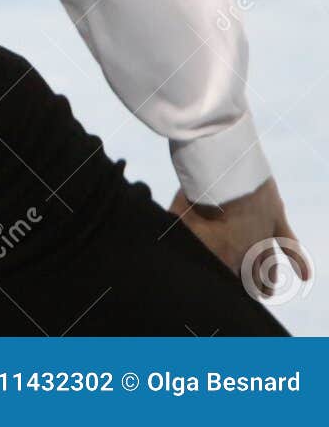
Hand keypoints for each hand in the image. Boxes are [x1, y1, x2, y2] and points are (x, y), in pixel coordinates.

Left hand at [170, 176, 311, 299]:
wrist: (226, 173)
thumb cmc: (197, 196)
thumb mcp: (178, 216)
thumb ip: (174, 230)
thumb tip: (162, 235)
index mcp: (222, 256)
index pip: (226, 281)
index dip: (224, 287)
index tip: (222, 292)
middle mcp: (246, 253)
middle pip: (250, 279)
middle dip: (247, 288)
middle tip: (248, 294)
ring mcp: (263, 238)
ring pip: (269, 268)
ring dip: (267, 281)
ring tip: (265, 292)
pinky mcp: (277, 221)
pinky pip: (291, 247)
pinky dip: (299, 262)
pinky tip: (304, 275)